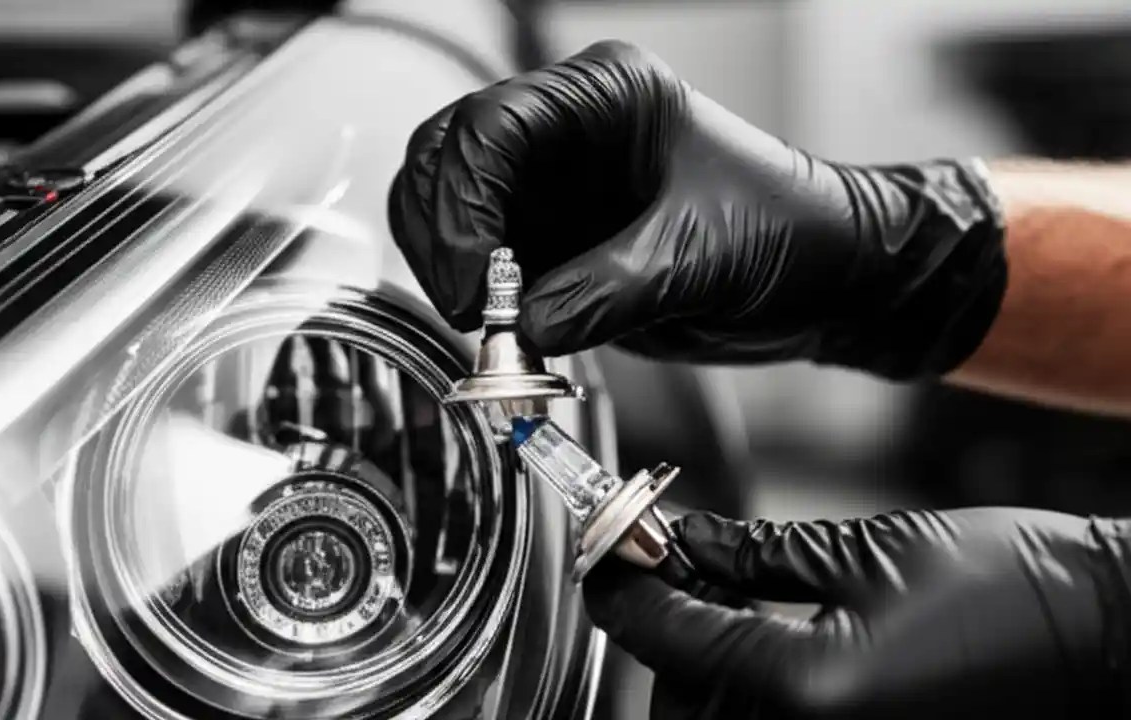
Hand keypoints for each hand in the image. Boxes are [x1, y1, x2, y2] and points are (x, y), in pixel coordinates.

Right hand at [388, 41, 1006, 378]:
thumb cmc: (791, 232)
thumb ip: (611, 290)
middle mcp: (563, 132)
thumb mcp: (704, 257)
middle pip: (447, 158)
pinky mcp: (547, 242)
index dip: (464, 203)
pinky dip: (474, 301)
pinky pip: (478, 264)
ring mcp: (548, 187)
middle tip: (471, 311)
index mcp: (604, 96)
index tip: (478, 283)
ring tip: (488, 329)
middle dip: (443, 236)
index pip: (490, 126)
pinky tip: (503, 334)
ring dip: (448, 269)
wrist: (824, 279)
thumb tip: (526, 326)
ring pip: (446, 208)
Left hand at [583, 508, 1130, 718]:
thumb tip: (682, 541)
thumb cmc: (1019, 592)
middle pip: (677, 694)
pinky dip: (742, 685)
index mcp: (808, 692)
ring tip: (713, 589)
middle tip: (663, 556)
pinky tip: (752, 633)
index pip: (667, 638)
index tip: (607, 549)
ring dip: (697, 660)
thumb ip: (754, 555)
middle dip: (661, 623)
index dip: (623, 584)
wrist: (1109, 637)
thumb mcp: (867, 550)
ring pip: (712, 718)